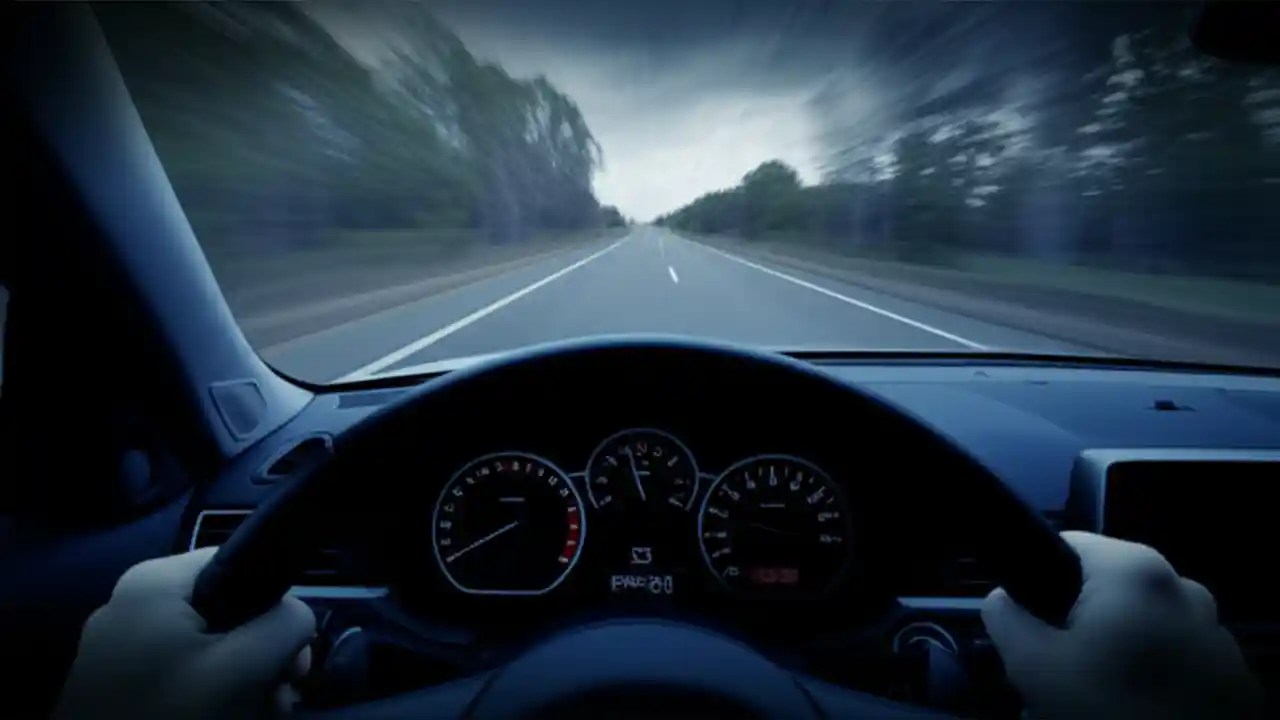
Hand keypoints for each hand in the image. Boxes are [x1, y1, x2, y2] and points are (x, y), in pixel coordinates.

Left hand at [54, 548, 314, 719]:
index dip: (276, 605)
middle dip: (261, 654)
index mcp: (154, 581)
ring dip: (242, 680)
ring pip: (206, 646)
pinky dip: (208, 693)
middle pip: (226, 610)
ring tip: (256, 713)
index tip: (291, 658)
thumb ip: (286, 625)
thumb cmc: (168, 715)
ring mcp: (118, 646)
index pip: (240, 562)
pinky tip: (223, 717)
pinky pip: (178, 671)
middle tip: (279, 694)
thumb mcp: (243, 668)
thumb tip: (296, 616)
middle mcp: (131, 602)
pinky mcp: (115, 682)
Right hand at [982, 531, 1262, 719]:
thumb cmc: (1109, 706)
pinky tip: (1135, 707)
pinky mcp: (1232, 672)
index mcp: (1135, 569)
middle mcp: (1183, 586)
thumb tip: (1004, 599)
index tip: (1033, 631)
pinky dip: (1150, 675)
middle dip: (1076, 626)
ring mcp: (1215, 630)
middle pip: (1104, 590)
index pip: (1067, 545)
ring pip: (1140, 625)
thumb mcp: (1033, 666)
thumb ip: (1006, 618)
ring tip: (1094, 698)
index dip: (1038, 582)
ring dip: (1113, 652)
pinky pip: (1173, 657)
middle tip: (1059, 675)